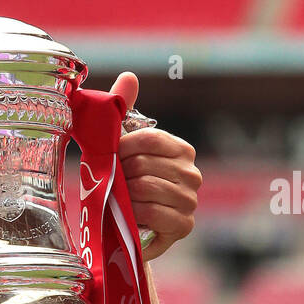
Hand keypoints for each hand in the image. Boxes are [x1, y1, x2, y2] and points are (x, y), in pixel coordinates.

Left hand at [110, 72, 202, 261]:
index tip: (111, 158)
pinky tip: (129, 217)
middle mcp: (192, 173)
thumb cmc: (121, 183)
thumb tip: (129, 75)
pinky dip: (134, 214)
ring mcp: (191, 201)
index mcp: (181, 149)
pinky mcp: (183, 226)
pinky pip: (152, 213)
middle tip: (113, 185)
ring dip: (124, 196)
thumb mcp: (118, 147)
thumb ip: (122, 109)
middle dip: (120, 176)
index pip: (149, 139)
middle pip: (143, 165)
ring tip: (119, 200)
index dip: (122, 149)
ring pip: (146, 188)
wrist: (125, 228)